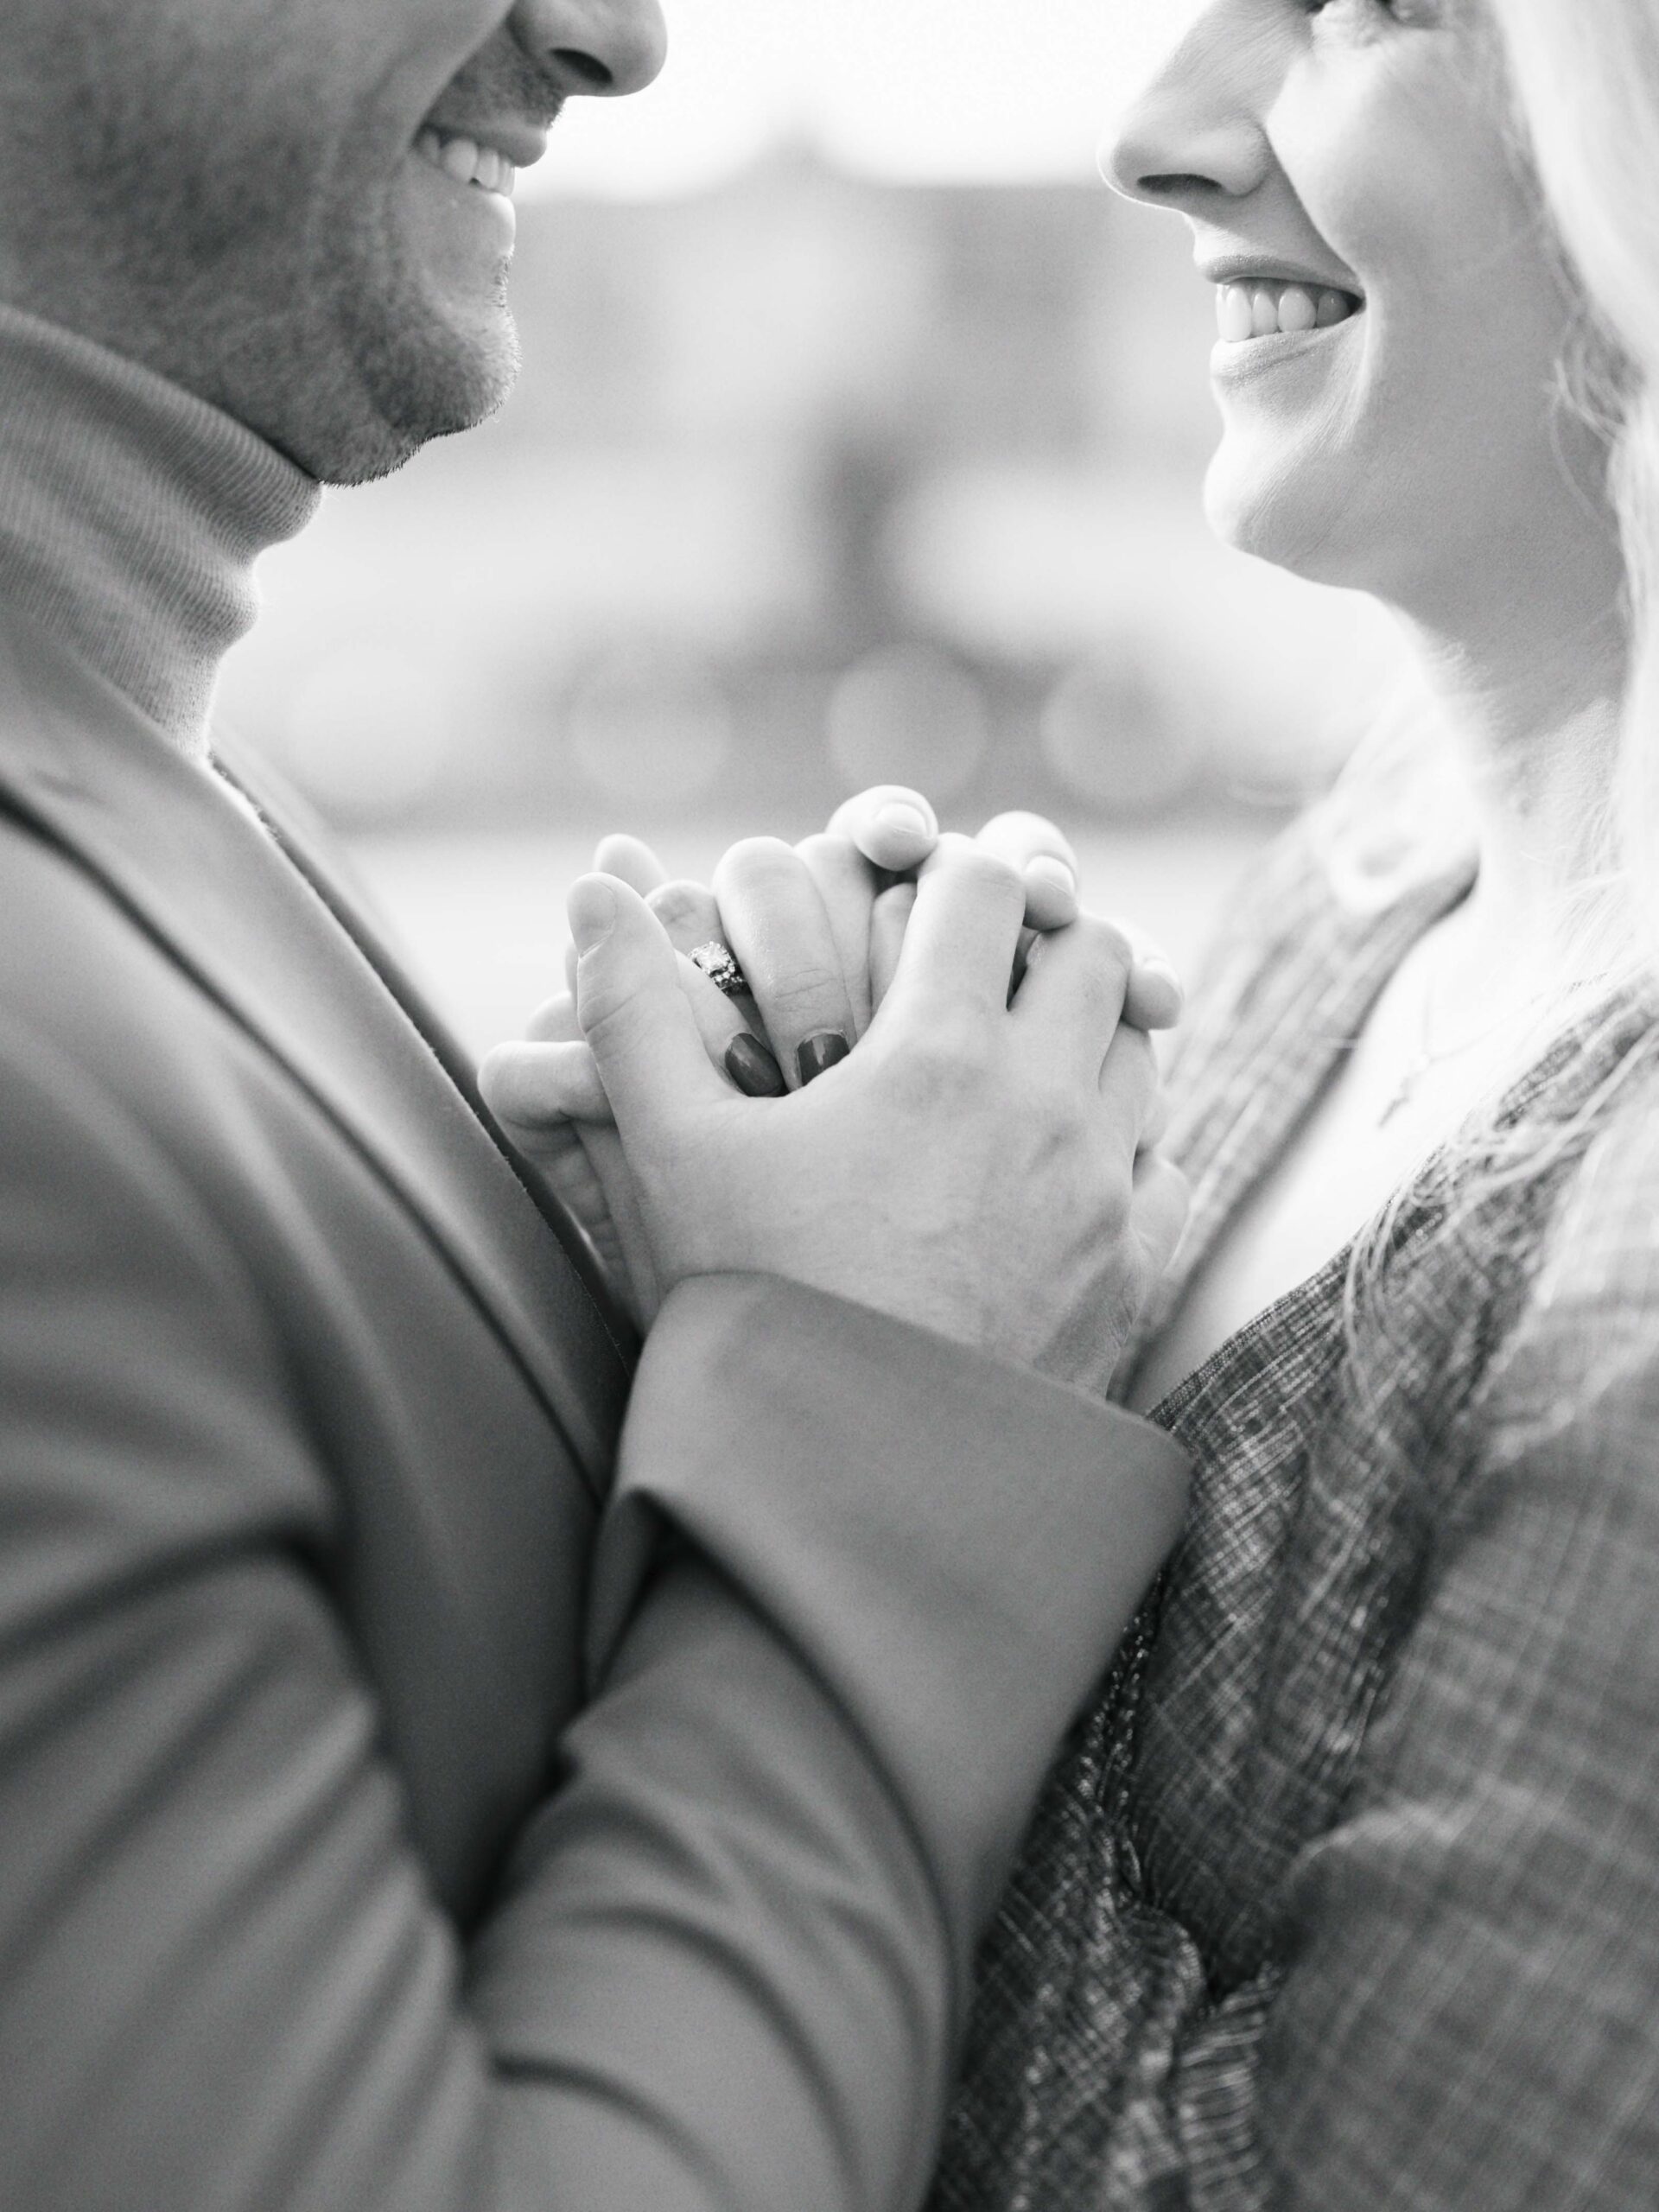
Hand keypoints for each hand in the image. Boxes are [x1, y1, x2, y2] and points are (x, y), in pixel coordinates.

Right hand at [489, 841, 1186, 1392]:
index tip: (917, 892)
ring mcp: (1102, 1192)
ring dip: (1085, 1035)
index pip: (983, 888)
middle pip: (1090, 952)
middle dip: (1040, 938)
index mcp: (940, 1053)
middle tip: (981, 966)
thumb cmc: (752, 1309)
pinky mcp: (1131, 1275)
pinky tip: (1060, 1175)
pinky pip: (1160, 1165)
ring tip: (1017, 1065)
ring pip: (1137, 1053)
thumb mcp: (671, 1156)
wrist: (850, 1490)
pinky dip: (1122, 1144)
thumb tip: (593, 891)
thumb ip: (632, 1012)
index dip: (948, 872)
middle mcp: (1046, 1106)